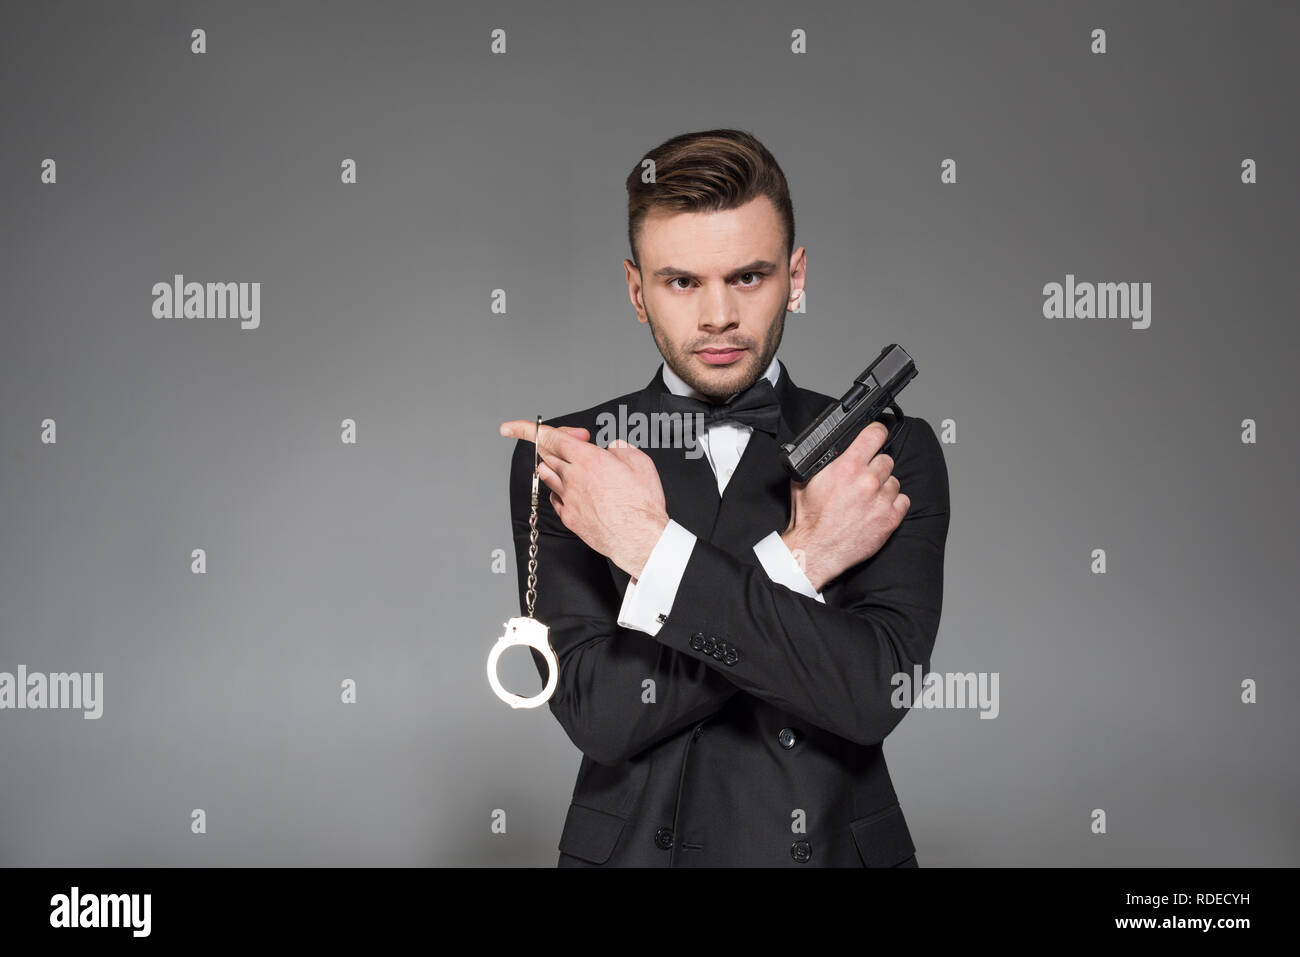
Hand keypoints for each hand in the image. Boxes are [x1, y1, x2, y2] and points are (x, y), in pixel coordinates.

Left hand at [499, 420, 669, 578]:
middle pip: (548, 455)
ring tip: (574, 466)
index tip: (509, 428)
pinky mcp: (569, 517)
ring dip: (554, 465)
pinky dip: (560, 489)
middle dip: (555, 445)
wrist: (639, 539)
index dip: (526, 429)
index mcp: (588, 459)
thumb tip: (612, 448)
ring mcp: (568, 499)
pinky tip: (577, 490)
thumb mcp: (641, 462)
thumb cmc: (642, 504)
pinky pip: (555, 497)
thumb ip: (621, 448)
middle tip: (575, 444)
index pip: (551, 438)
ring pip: (547, 475)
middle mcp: (572, 478)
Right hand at [780, 421, 909, 591]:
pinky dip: (892, 504)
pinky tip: (877, 509)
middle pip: (886, 459)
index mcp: (847, 466)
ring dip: (883, 487)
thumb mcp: (806, 479)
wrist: (816, 550)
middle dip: (875, 467)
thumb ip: (823, 460)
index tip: (877, 435)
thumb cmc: (810, 518)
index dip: (877, 432)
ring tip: (867, 498)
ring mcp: (882, 500)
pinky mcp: (890, 519)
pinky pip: (903, 500)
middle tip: (863, 478)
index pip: (875, 434)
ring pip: (894, 481)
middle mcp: (868, 480)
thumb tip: (830, 447)